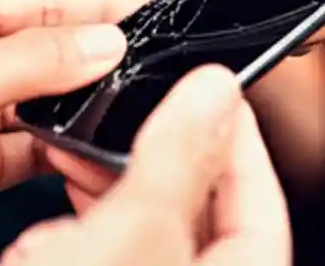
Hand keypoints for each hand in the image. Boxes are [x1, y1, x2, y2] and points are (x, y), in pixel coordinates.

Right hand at [6, 68, 290, 265]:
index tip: (211, 84)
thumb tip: (215, 92)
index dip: (238, 132)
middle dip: (163, 144)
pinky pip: (108, 235)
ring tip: (89, 126)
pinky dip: (87, 200)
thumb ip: (176, 164)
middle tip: (144, 94)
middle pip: (202, 204)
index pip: (261, 199)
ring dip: (116, 166)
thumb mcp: (129, 241)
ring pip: (150, 219)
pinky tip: (62, 167)